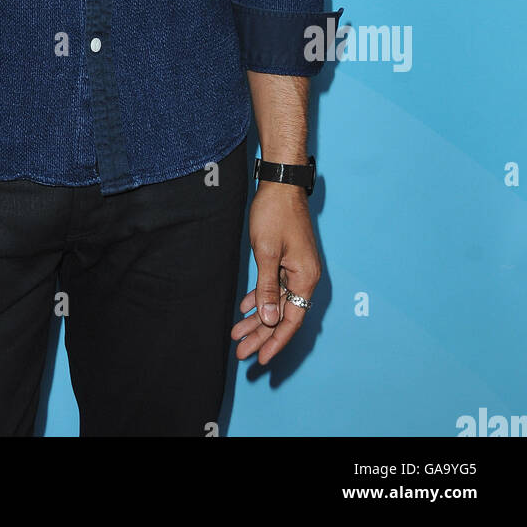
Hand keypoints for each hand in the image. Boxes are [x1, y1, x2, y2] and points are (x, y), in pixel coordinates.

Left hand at [231, 183, 319, 364]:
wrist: (281, 184)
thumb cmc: (275, 214)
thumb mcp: (266, 253)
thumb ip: (267, 288)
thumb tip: (269, 320)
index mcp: (305, 278)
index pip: (292, 319)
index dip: (275, 341)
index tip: (260, 358)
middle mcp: (304, 276)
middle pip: (283, 314)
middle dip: (261, 335)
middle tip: (241, 353)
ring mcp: (296, 268)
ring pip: (277, 302)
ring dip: (258, 318)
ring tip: (237, 333)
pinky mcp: (287, 259)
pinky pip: (274, 286)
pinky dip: (260, 296)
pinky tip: (245, 307)